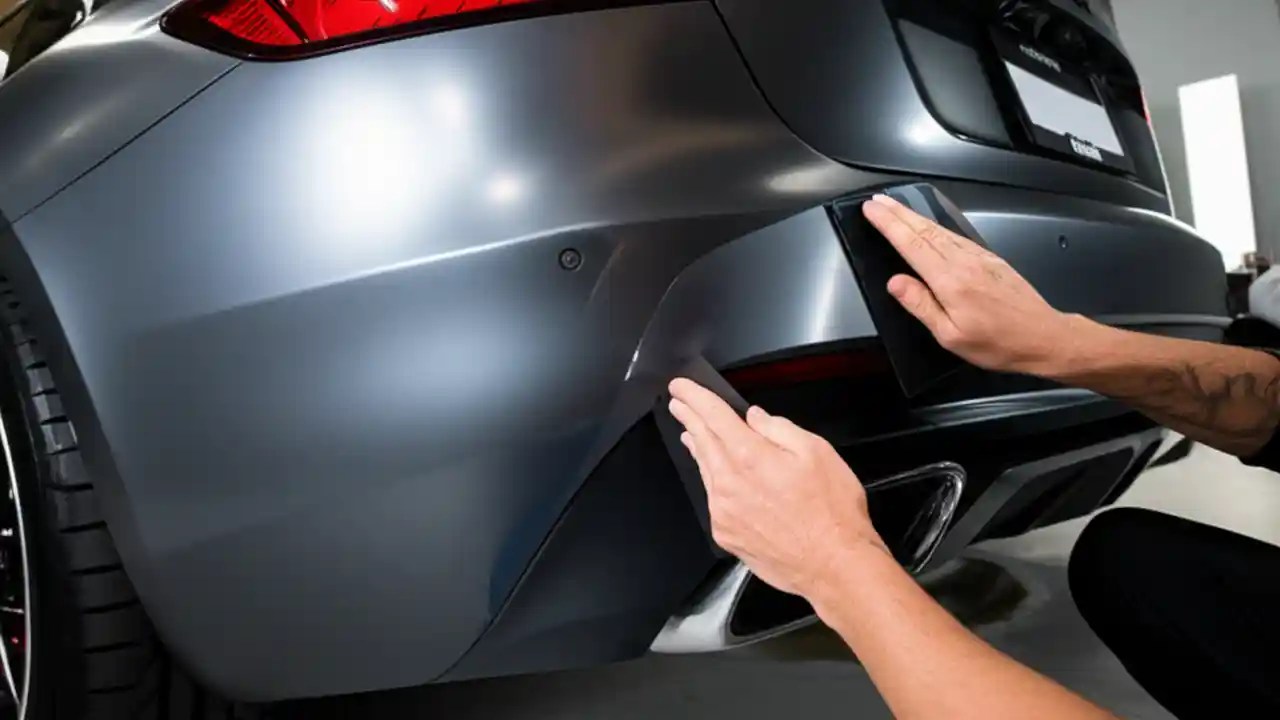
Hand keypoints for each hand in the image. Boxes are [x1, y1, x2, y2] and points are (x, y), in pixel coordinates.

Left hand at [667, 378, 887, 597]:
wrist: (833, 566)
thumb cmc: (832, 511)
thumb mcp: (817, 451)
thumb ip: (779, 429)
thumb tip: (754, 418)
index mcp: (750, 456)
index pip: (712, 416)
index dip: (694, 397)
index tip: (680, 386)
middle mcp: (728, 483)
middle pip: (702, 441)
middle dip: (690, 418)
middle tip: (679, 403)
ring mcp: (723, 511)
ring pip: (705, 470)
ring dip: (698, 448)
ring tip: (691, 433)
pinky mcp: (726, 534)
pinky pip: (714, 498)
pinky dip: (711, 480)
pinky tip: (714, 475)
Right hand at [862, 194, 1078, 375]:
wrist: (1043, 337)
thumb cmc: (999, 342)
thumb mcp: (950, 335)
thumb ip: (921, 305)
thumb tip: (895, 284)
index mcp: (951, 281)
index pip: (912, 244)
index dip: (889, 224)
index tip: (872, 210)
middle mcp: (965, 262)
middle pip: (924, 230)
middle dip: (898, 213)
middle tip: (878, 201)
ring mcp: (980, 257)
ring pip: (940, 230)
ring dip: (915, 217)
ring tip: (896, 209)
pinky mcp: (990, 259)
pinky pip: (957, 236)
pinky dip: (937, 226)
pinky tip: (930, 226)